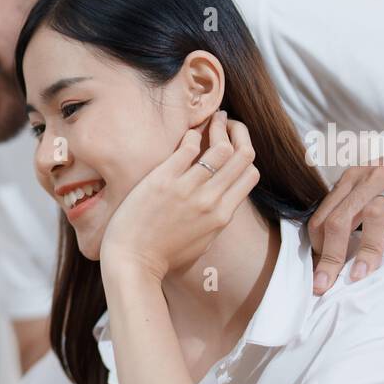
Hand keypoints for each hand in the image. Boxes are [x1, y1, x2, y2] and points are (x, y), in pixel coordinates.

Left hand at [100, 111, 259, 280]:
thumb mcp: (201, 242)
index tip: (236, 144)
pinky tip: (188, 133)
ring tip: (212, 120)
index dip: (246, 155)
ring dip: (219, 127)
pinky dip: (192, 135)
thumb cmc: (163, 257)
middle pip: (242, 156)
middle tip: (227, 123)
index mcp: (222, 216)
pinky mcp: (164, 180)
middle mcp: (210, 201)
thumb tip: (223, 202)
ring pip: (220, 148)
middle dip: (239, 133)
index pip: (250, 174)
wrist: (133, 263)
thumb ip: (215, 220)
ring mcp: (188, 190)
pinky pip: (188, 147)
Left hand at [306, 121, 383, 293]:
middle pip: (340, 219)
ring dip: (365, 249)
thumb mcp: (373, 192)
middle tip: (324, 286)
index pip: (323, 218)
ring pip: (376, 215)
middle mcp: (372, 179)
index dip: (315, 250)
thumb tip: (340, 261)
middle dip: (329, 256)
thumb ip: (357, 220)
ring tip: (359, 277)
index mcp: (352, 181)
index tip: (316, 276)